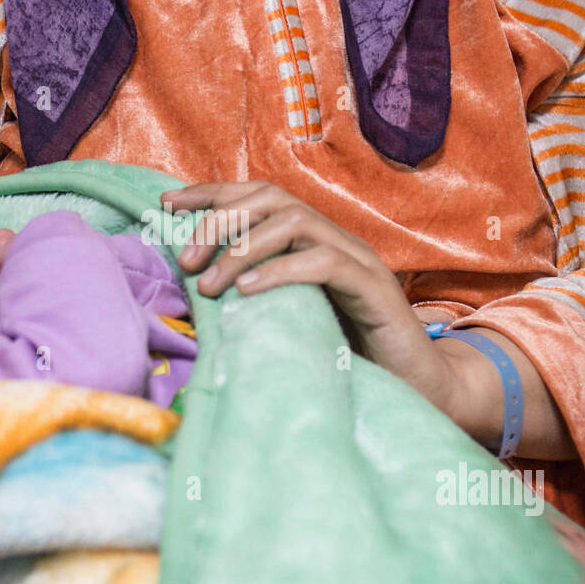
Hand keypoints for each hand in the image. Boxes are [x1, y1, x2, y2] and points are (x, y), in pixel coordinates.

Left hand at [162, 179, 463, 413]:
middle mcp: (335, 239)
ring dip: (243, 248)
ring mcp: (358, 259)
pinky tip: (248, 292)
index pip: (258, 196)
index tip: (166, 206)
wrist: (418, 390)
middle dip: (220, 220)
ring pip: (295, 223)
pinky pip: (324, 262)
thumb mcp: (288, 319)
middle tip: (185, 260)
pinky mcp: (375, 288)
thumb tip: (193, 290)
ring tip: (209, 284)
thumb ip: (254, 298)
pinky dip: (281, 271)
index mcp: (311, 241)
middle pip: (272, 199)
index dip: (211, 194)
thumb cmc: (347, 357)